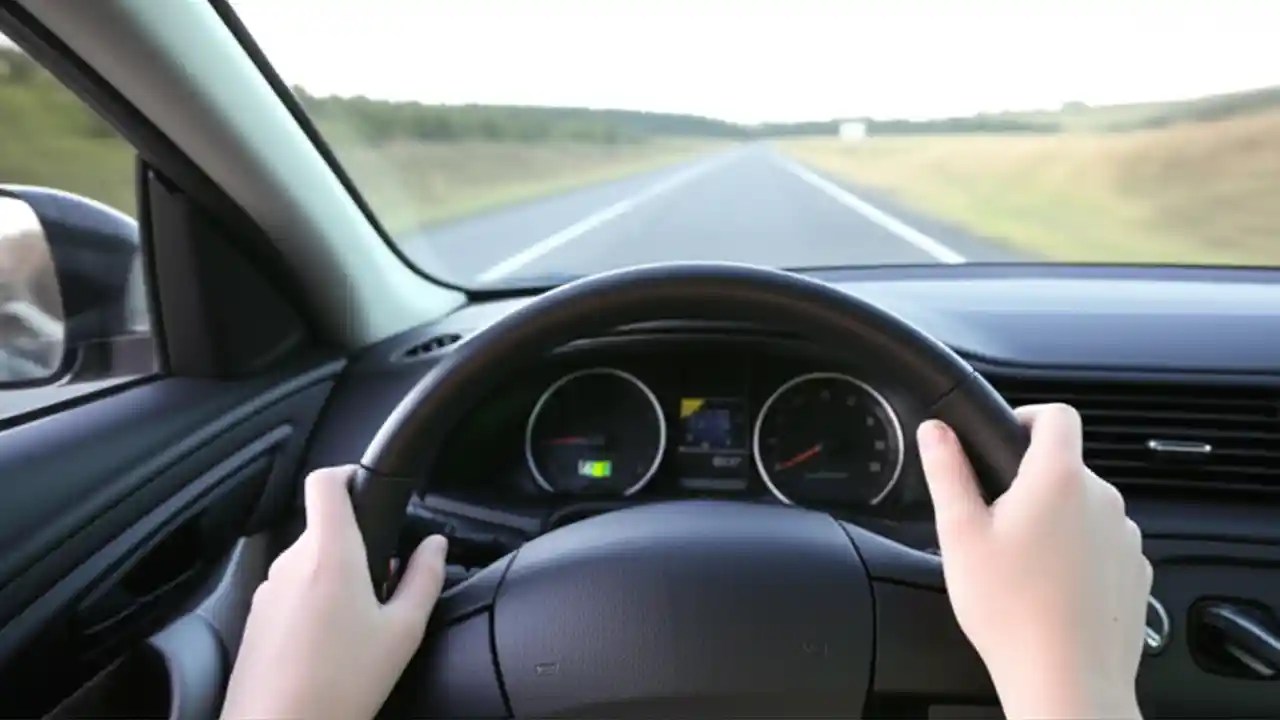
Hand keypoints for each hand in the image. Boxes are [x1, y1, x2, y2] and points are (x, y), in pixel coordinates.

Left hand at [221, 466, 447, 719]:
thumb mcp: (403, 632)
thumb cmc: (340, 687)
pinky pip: (291, 593)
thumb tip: (435, 546)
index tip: (368, 488)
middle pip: (324, 528)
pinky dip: (314, 604)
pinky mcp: (256, 619)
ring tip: (359, 624)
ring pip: (308, 563)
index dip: (348, 473)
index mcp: (329, 555)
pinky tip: (332, 645)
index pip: (326, 481)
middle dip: (357, 546)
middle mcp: (291, 564)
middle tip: (384, 583)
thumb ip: (424, 578)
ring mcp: (268, 592)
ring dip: (335, 578)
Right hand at [918, 405, 1151, 719]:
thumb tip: (935, 432)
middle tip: (996, 522)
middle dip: (1032, 483)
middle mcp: (1102, 500)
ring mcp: (1126, 538)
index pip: (1057, 415)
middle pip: (1067, 465)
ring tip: (1022, 563)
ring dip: (1058, 520)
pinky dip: (1080, 555)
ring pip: (1086, 507)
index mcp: (1058, 478)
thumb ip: (946, 471)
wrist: (1065, 678)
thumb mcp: (960, 534)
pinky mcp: (1136, 572)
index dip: (1028, 417)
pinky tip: (1050, 587)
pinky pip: (1104, 545)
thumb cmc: (1011, 611)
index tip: (1005, 439)